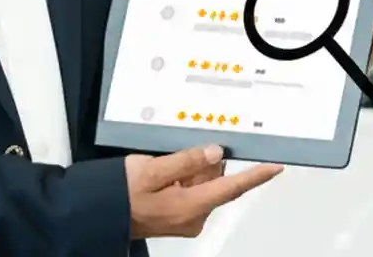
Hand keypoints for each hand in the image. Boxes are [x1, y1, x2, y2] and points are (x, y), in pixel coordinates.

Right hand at [126, 145, 283, 238]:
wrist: (98, 214)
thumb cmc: (120, 194)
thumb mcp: (153, 169)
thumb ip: (188, 160)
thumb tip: (216, 153)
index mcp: (190, 207)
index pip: (232, 188)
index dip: (256, 176)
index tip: (274, 167)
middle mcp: (192, 217)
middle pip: (215, 183)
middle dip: (204, 165)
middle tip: (179, 154)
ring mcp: (185, 220)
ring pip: (202, 186)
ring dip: (191, 171)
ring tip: (164, 166)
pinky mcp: (177, 218)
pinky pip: (191, 192)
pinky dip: (183, 180)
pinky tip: (164, 174)